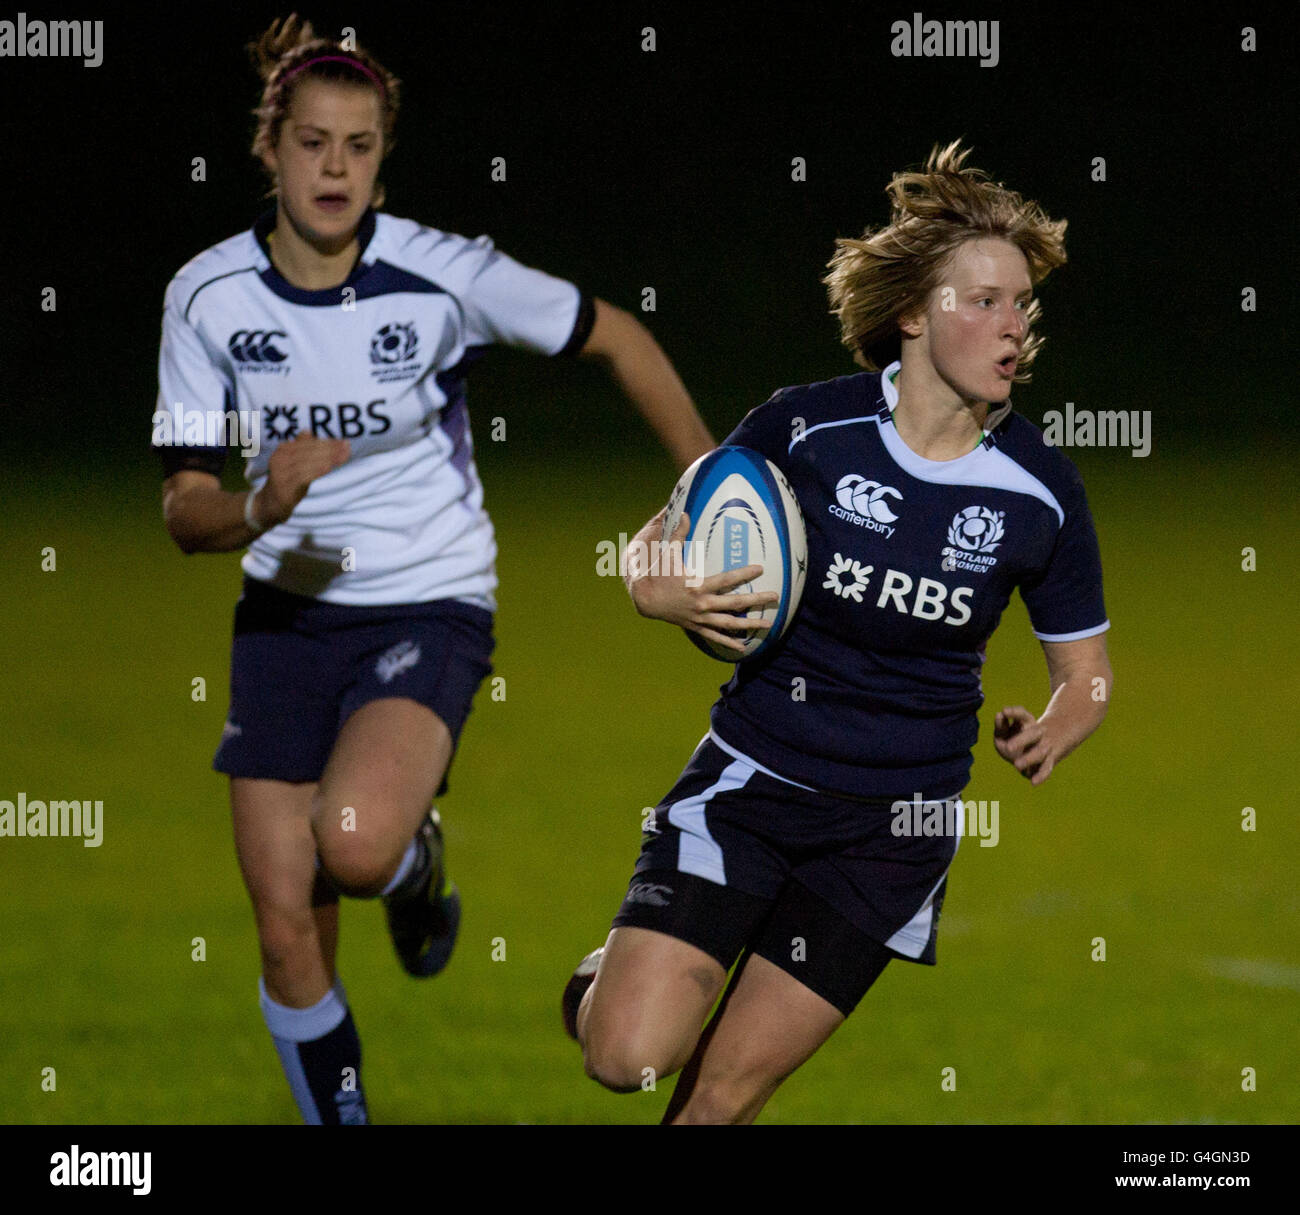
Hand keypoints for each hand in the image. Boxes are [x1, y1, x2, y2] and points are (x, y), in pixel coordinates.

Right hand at [254, 433, 350, 527]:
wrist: (269, 504)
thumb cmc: (287, 482)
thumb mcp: (294, 464)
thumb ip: (301, 448)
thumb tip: (307, 431)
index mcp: (283, 450)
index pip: (308, 443)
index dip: (327, 442)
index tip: (344, 442)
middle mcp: (280, 459)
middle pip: (309, 451)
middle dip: (330, 449)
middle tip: (347, 447)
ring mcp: (280, 473)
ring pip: (308, 462)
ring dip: (328, 458)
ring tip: (343, 456)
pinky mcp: (284, 487)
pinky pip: (303, 476)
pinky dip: (317, 470)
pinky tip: (329, 467)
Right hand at [625, 508, 778, 654]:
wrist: (646, 600)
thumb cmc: (658, 574)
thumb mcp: (668, 553)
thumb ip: (679, 534)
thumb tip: (684, 512)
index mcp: (698, 586)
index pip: (727, 579)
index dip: (744, 574)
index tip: (761, 569)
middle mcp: (702, 604)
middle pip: (735, 603)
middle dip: (757, 600)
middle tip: (775, 597)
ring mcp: (700, 618)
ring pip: (729, 624)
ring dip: (750, 624)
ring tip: (768, 625)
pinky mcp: (696, 627)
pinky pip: (715, 637)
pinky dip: (729, 643)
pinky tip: (743, 647)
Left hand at [993, 706, 1057, 785]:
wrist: (1049, 743)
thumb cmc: (1021, 735)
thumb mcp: (1010, 729)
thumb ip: (1002, 725)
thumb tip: (999, 716)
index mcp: (1029, 723)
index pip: (1022, 715)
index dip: (1014, 713)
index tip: (1004, 712)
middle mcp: (1039, 734)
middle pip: (1032, 735)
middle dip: (1021, 740)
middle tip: (1008, 747)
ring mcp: (1045, 748)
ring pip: (1039, 753)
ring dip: (1028, 759)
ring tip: (1017, 765)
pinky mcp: (1048, 762)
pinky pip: (1045, 769)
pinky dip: (1040, 776)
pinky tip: (1033, 782)